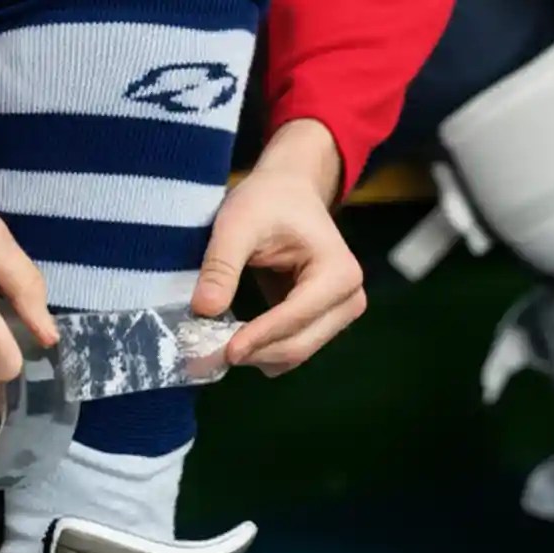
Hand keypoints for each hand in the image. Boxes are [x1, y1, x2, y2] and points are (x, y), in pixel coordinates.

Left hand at [191, 121, 365, 375]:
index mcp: (338, 273)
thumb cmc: (268, 201)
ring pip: (294, 353)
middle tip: (205, 358)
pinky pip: (290, 349)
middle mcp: (349, 300)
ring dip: (256, 356)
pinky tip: (232, 340)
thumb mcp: (238, 223)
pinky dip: (262, 351)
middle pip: (299, 344)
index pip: (295, 317)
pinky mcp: (322, 323)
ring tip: (213, 349)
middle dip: (254, 354)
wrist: (290, 193)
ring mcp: (339, 315)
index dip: (258, 337)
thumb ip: (222, 265)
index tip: (222, 351)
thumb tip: (204, 310)